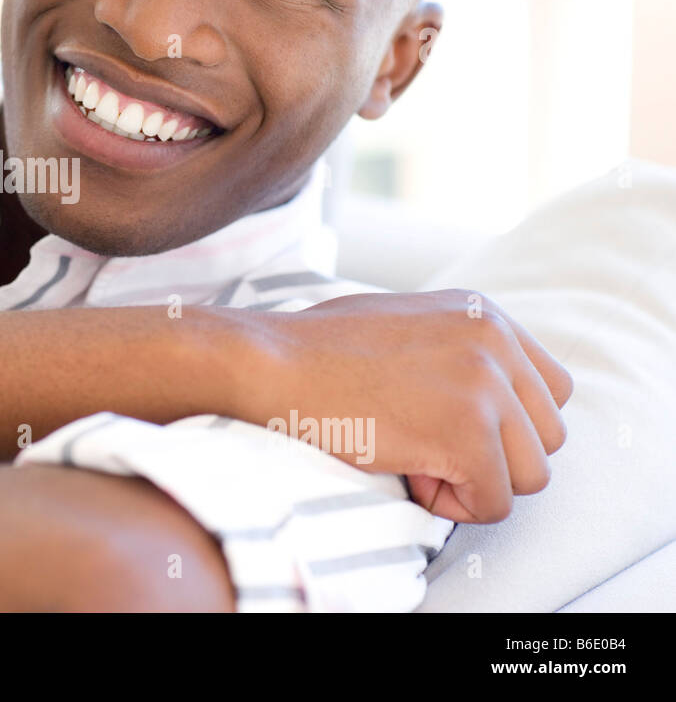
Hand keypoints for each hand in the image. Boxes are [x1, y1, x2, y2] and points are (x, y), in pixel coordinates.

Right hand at [225, 289, 572, 523]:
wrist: (269, 363)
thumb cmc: (315, 350)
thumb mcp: (407, 325)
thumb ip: (458, 349)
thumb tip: (486, 400)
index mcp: (485, 314)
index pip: (550, 391)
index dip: (502, 423)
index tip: (440, 421)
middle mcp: (496, 341)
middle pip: (548, 436)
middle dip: (493, 455)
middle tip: (421, 442)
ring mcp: (486, 385)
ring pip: (531, 475)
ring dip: (474, 482)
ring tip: (413, 458)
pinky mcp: (468, 432)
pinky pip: (494, 502)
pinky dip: (451, 505)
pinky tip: (405, 472)